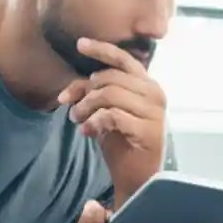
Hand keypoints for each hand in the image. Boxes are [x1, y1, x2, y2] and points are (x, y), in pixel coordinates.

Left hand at [58, 38, 166, 191]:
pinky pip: (112, 115)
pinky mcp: (148, 131)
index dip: (102, 49)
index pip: (124, 59)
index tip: (80, 44)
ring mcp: (155, 113)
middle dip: (85, 92)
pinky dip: (94, 123)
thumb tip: (67, 93)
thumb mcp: (104, 113)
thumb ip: (93, 95)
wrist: (138, 178)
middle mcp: (155, 94)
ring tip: (78, 120)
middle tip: (73, 111)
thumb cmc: (123, 142)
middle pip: (110, 77)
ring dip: (87, 107)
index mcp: (148, 86)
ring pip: (110, 94)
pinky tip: (88, 133)